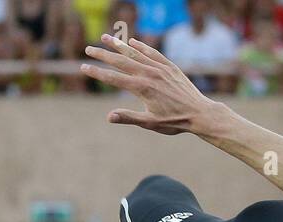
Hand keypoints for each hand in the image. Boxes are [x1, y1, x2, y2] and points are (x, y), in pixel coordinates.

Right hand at [82, 35, 215, 135]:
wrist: (200, 113)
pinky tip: (132, 42)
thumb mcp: (150, 123)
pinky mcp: (169, 67)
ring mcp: (159, 68)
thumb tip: (109, 116)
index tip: (83, 67)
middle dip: (103, 54)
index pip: (113, 78)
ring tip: (105, 37)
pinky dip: (141, 46)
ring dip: (119, 45)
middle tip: (88, 49)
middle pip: (121, 61)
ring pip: (135, 53)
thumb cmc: (175, 122)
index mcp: (141, 89)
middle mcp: (149, 74)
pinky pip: (152, 53)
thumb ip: (129, 117)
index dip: (97, 73)